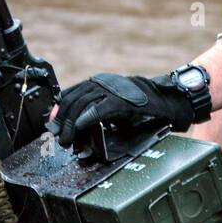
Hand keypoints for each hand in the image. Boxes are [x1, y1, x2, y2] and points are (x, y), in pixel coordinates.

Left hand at [46, 72, 194, 146]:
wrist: (169, 102)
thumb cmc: (144, 109)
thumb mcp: (116, 108)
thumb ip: (98, 113)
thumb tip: (79, 129)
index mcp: (100, 83)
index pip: (72, 93)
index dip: (59, 109)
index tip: (52, 124)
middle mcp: (104, 83)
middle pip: (74, 99)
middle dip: (63, 119)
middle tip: (59, 137)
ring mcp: (114, 90)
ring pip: (83, 104)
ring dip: (72, 124)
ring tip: (68, 139)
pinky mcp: (123, 100)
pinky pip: (100, 108)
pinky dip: (88, 117)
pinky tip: (81, 127)